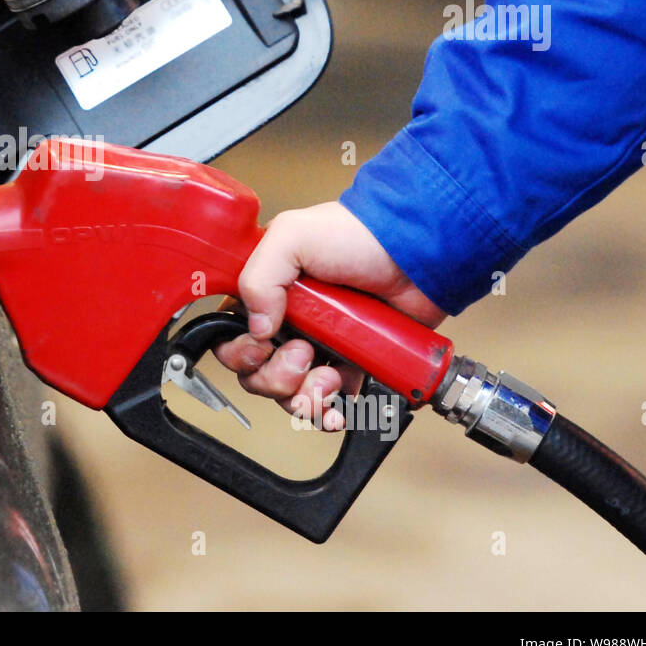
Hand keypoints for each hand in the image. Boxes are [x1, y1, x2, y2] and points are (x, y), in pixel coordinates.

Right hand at [213, 201, 444, 428]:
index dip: (239, 352)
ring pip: (290, 395)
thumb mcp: (293, 236)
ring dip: (304, 396)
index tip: (262, 346)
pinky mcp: (349, 364)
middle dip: (275, 377)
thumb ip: (259, 277)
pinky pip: (328, 402)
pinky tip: (336, 405)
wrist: (414, 253)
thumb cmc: (357, 234)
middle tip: (303, 354)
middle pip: (256, 374)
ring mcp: (318, 346)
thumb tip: (257, 328)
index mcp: (265, 293)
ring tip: (329, 376)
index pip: (230, 336)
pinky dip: (328, 411)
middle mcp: (286, 322)